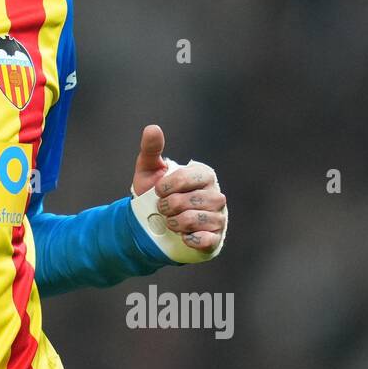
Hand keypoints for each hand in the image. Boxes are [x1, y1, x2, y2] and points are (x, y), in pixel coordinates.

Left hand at [132, 124, 227, 254]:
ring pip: (195, 219)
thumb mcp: (149, 170)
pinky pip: (205, 239)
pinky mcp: (215, 238)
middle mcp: (215, 195)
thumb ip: (151, 149)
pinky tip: (182, 235)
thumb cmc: (155, 192)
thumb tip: (152, 128)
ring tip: (171, 221)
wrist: (153, 223)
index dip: (167, 186)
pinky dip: (189, 238)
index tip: (158, 191)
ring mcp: (218, 217)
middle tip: (163, 207)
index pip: (187, 178)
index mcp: (204, 175)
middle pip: (190, 200)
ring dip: (176, 222)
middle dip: (169, 206)